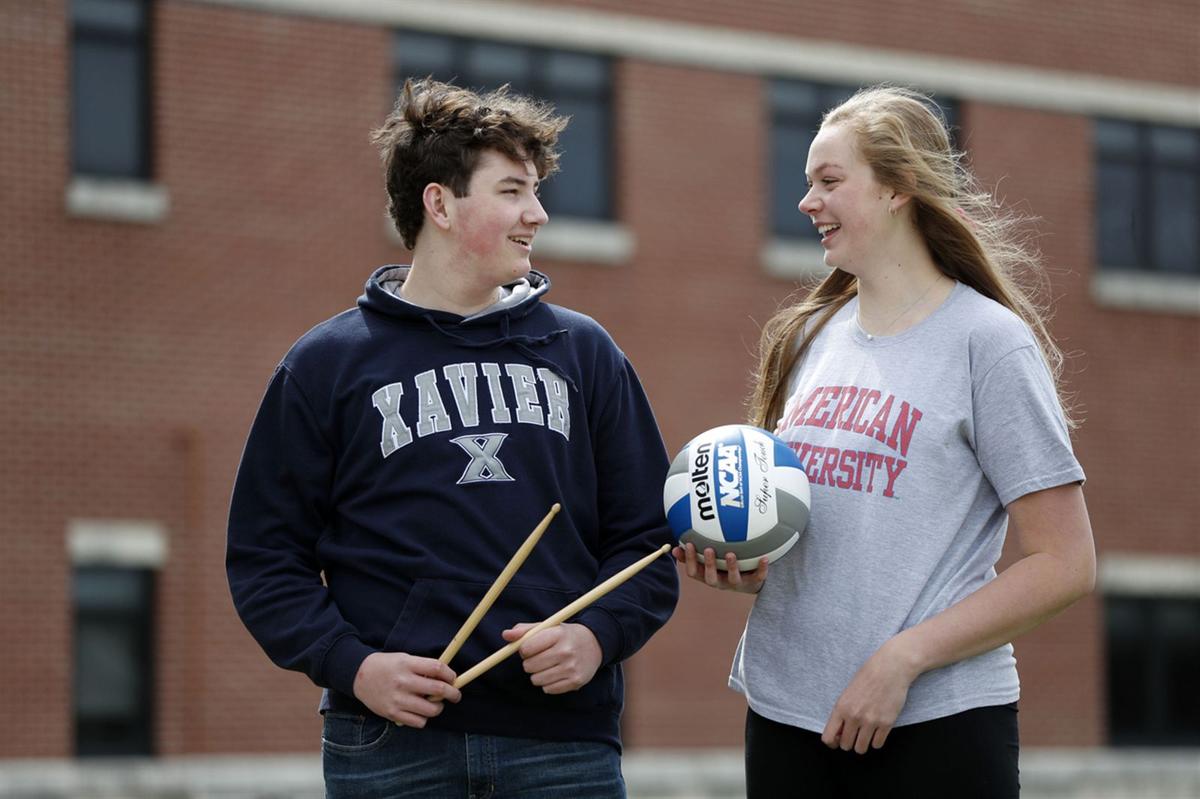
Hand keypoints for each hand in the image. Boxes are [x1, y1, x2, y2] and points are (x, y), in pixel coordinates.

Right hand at [352, 652, 461, 727]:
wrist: (359, 676)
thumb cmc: (387, 666)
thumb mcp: (404, 659)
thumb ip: (423, 667)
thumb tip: (446, 679)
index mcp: (407, 664)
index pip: (437, 668)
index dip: (450, 674)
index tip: (453, 678)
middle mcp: (403, 682)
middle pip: (438, 690)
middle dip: (453, 693)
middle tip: (455, 695)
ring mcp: (398, 699)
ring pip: (431, 710)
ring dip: (439, 708)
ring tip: (436, 704)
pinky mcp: (392, 714)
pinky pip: (419, 722)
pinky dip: (424, 718)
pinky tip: (421, 712)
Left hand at [501, 622, 602, 693]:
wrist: (595, 644)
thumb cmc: (566, 635)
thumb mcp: (548, 627)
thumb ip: (525, 630)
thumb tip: (505, 635)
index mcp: (558, 634)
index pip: (526, 648)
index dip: (524, 649)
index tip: (530, 648)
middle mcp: (566, 651)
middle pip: (529, 666)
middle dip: (530, 662)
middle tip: (540, 657)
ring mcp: (571, 668)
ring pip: (536, 680)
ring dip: (537, 674)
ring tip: (548, 665)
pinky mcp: (575, 682)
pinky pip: (547, 689)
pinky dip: (547, 683)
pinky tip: (556, 673)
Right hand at [672, 542, 767, 592]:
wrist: (751, 581)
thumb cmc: (725, 566)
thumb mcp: (709, 561)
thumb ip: (693, 554)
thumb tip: (675, 545)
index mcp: (708, 576)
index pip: (694, 572)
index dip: (690, 560)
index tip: (688, 544)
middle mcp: (720, 582)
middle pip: (711, 578)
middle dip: (709, 564)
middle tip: (708, 549)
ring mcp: (737, 584)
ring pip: (733, 579)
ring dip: (731, 567)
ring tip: (731, 554)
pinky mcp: (753, 583)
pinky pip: (758, 577)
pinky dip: (761, 569)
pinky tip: (764, 558)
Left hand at [821, 639, 918, 753]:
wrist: (890, 668)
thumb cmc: (868, 676)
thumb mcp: (848, 692)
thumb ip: (842, 712)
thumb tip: (839, 732)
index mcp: (841, 708)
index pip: (828, 738)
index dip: (832, 742)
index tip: (838, 739)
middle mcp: (854, 717)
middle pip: (845, 745)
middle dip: (849, 742)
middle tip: (854, 735)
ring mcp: (871, 721)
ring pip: (861, 748)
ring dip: (862, 744)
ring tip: (865, 735)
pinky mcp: (886, 723)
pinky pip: (877, 744)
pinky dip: (876, 741)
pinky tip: (877, 732)